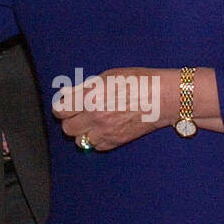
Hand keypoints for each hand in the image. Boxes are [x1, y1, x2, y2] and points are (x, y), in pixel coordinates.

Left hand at [51, 66, 167, 151]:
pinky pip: (96, 147)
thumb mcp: (106, 76)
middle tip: (77, 113)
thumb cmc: (137, 81)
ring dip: (82, 132)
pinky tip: (102, 129)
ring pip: (80, 141)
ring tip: (90, 122)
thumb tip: (66, 93)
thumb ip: (84, 88)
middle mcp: (95, 117)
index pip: (61, 110)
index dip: (61, 107)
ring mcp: (106, 132)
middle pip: (67, 128)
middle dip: (69, 120)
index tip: (64, 105)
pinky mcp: (116, 142)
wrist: (162, 98)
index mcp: (90, 98)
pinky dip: (95, 140)